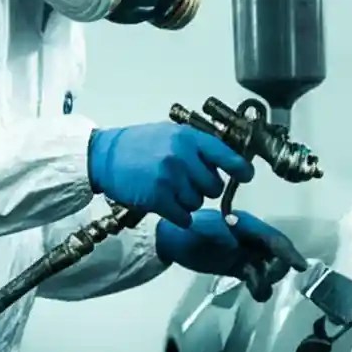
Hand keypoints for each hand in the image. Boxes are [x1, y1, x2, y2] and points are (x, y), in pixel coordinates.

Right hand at [87, 123, 254, 227]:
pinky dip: (177, 216)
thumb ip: (196, 146)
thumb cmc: (139, 145)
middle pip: (214, 186)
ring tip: (169, 189)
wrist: (104, 156)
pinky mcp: (158, 197)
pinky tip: (165, 204)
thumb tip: (226, 162)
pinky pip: (183, 216)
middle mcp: (182, 155)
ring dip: (187, 202)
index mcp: (188, 138)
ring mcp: (170, 177)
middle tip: (185, 183)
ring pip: (198, 203)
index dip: (241, 168)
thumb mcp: (170, 135)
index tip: (247, 176)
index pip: (226, 155)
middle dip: (204, 189)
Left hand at [156, 209, 307, 301]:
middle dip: (276, 269)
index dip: (288, 252)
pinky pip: (257, 278)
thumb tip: (239, 244)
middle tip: (263, 279)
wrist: (171, 242)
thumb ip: (224, 234)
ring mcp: (246, 254)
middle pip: (276, 255)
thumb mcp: (206, 230)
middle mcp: (251, 239)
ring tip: (256, 289)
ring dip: (267, 281)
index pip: (273, 239)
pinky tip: (254, 293)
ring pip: (268, 269)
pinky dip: (259, 287)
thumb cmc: (188, 232)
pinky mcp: (239, 267)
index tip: (301, 267)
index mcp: (246, 226)